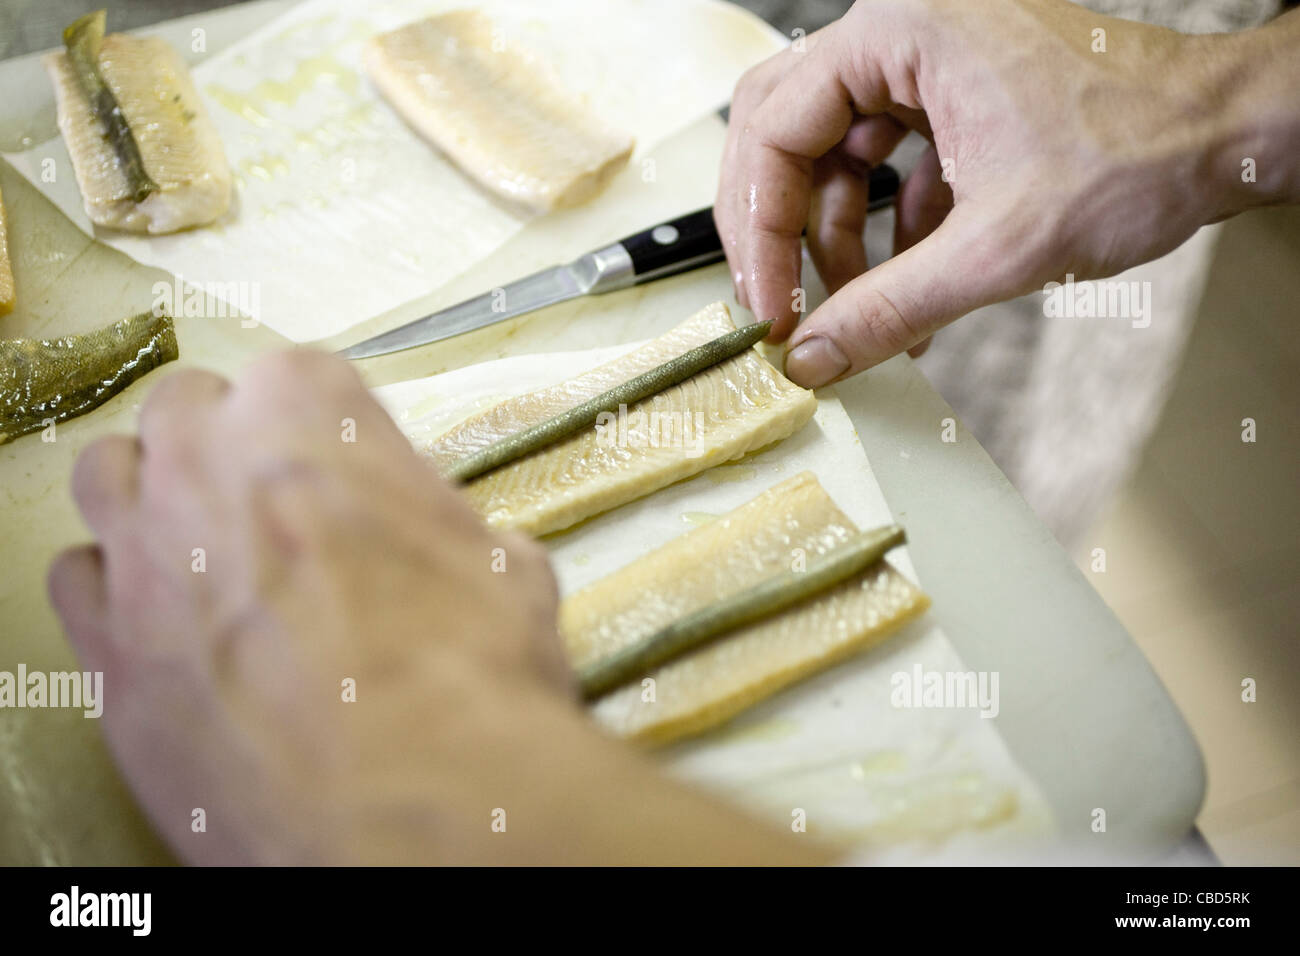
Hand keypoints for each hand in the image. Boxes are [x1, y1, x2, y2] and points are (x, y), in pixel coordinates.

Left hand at [49, 352, 829, 864]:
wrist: (410, 804)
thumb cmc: (465, 677)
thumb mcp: (505, 572)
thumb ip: (456, 536)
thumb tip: (472, 555)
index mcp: (307, 414)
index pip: (299, 374)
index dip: (331, 424)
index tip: (350, 462)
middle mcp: (204, 464)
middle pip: (184, 408)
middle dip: (225, 439)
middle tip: (272, 494)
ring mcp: (143, 556)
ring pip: (106, 476)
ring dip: (152, 494)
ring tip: (204, 542)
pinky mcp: (110, 655)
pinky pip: (78, 583)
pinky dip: (114, 587)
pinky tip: (164, 617)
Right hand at [716, 0, 1299, 386]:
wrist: (1225, 139)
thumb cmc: (1138, 150)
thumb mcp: (997, 248)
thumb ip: (889, 308)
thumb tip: (813, 358)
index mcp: (899, 32)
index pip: (774, 132)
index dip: (758, 232)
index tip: (768, 307)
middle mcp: (903, 34)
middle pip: (785, 134)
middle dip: (777, 229)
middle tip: (777, 303)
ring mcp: (927, 63)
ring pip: (831, 156)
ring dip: (834, 241)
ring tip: (855, 314)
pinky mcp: (951, 100)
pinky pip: (883, 166)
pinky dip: (884, 233)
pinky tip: (905, 291)